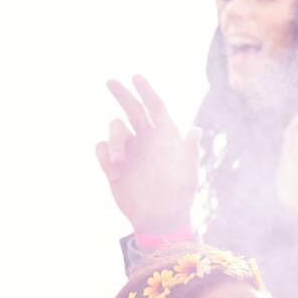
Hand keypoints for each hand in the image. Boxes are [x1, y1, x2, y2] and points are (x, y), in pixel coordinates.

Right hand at [95, 75, 198, 234]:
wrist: (159, 219)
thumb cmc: (178, 196)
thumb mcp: (187, 173)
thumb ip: (188, 150)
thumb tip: (195, 130)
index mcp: (164, 137)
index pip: (155, 108)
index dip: (146, 91)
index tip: (136, 77)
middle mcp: (145, 140)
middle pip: (131, 109)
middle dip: (122, 94)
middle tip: (110, 81)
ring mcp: (129, 152)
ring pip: (115, 129)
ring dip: (115, 141)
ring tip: (119, 162)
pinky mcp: (114, 165)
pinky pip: (102, 148)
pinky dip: (105, 155)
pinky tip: (113, 171)